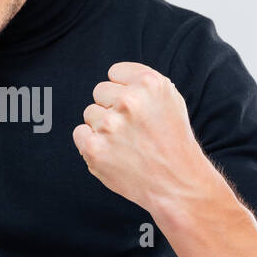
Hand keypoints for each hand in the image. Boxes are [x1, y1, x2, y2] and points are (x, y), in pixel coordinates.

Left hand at [72, 61, 209, 213]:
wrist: (176, 183)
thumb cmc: (173, 142)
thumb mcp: (170, 99)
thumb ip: (142, 82)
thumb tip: (114, 77)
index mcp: (149, 84)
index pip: (114, 72)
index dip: (124, 90)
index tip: (136, 107)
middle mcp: (129, 101)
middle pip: (99, 91)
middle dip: (112, 107)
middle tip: (133, 129)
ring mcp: (110, 125)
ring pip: (90, 113)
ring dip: (103, 127)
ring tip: (126, 143)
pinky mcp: (94, 148)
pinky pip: (79, 133)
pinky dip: (90, 143)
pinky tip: (112, 152)